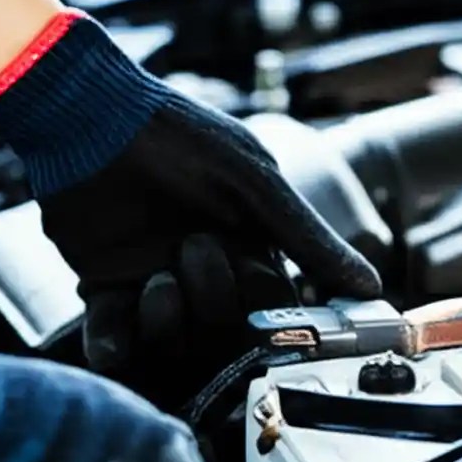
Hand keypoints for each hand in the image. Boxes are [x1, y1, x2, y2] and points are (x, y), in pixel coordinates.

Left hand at [0, 12, 381, 375]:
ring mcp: (155, 284)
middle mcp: (207, 273)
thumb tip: (372, 287)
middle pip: (223, 333)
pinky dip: (114, 345)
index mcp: (252, 248)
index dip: (273, 319)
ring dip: (166, 321)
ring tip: (155, 279)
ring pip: (171, 342)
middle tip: (194, 249)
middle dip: (213, 300)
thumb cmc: (181, 135)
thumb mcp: (256, 181)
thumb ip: (309, 238)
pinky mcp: (104, 289)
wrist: (89, 116)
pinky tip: (114, 334)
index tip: (267, 324)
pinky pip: (114, 339)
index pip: (276, 309)